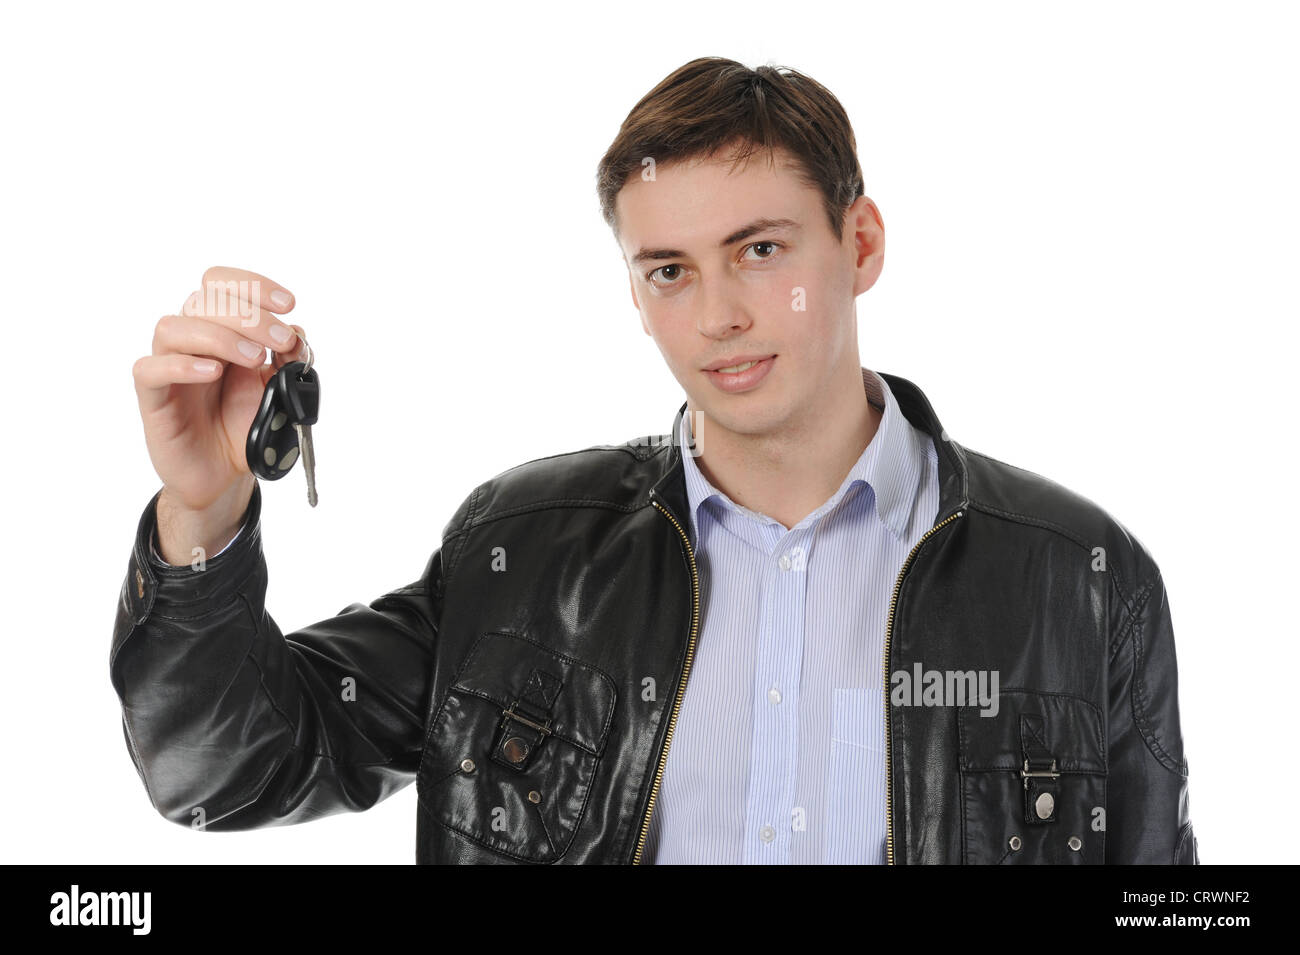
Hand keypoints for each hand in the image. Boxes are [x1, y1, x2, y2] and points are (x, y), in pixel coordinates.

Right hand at [133, 265, 310, 513]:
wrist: (226, 473)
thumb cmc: (246, 424)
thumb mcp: (279, 389)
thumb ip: (290, 360)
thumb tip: (297, 334)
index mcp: (220, 329)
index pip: (222, 284)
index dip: (252, 285)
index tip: (288, 304)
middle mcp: (192, 341)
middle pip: (204, 300)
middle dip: (250, 316)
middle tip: (280, 342)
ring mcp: (169, 366)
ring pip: (174, 327)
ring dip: (220, 336)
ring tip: (255, 359)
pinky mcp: (153, 397)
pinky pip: (150, 369)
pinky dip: (182, 365)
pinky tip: (213, 372)